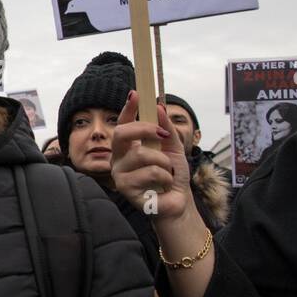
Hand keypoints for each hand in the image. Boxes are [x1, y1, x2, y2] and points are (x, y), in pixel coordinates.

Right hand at [110, 91, 192, 219]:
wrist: (178, 202)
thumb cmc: (172, 175)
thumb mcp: (173, 147)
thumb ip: (166, 129)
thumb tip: (159, 107)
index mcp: (127, 148)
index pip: (123, 124)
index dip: (128, 109)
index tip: (136, 94)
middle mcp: (118, 159)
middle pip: (122, 133)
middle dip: (146, 129)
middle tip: (163, 135)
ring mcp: (120, 174)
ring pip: (142, 154)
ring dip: (164, 162)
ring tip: (167, 172)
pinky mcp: (126, 189)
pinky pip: (151, 173)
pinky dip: (165, 177)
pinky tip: (164, 185)